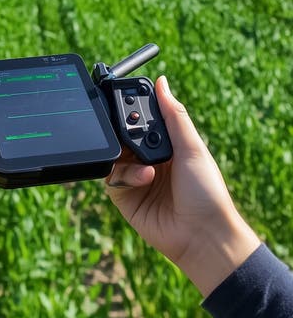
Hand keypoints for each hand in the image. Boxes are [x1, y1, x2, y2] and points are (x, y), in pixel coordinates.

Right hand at [105, 76, 259, 296]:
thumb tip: (162, 82)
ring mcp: (135, 177)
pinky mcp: (124, 196)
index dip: (133, 109)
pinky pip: (111, 176)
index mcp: (166, 144)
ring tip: (147, 164)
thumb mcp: (192, 147)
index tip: (124, 98)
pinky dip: (125, 174)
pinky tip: (146, 179)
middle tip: (129, 132)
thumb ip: (174, 115)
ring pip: (113, 153)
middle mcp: (148, 158)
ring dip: (126, 155)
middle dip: (122, 131)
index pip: (141, 119)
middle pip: (122, 134)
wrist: (202, 235)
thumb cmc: (206, 191)